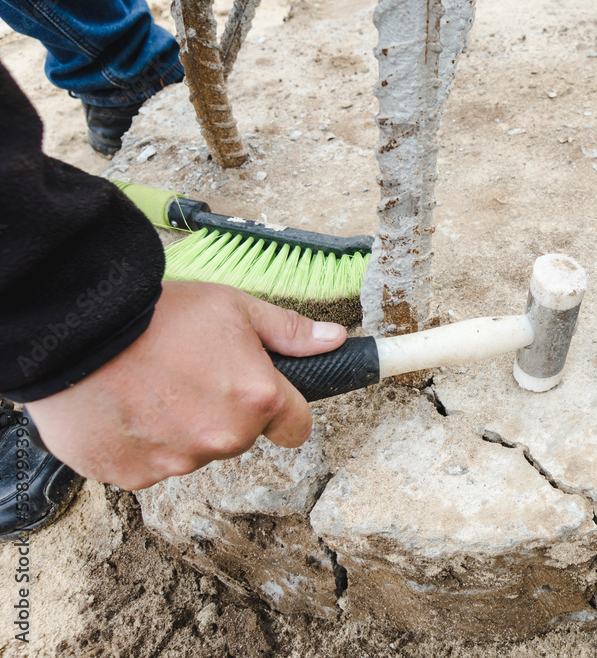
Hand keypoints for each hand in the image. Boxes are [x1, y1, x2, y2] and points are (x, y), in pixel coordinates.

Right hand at [25, 281, 346, 489]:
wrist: (75, 327)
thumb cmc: (157, 312)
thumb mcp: (234, 307)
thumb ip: (288, 331)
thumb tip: (334, 341)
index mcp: (257, 399)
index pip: (295, 428)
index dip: (281, 411)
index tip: (264, 397)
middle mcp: (223, 438)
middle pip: (238, 437)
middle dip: (221, 412)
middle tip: (187, 373)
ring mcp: (175, 462)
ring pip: (191, 452)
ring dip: (177, 428)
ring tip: (147, 384)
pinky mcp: (131, 475)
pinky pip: (147, 465)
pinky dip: (138, 442)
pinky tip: (122, 406)